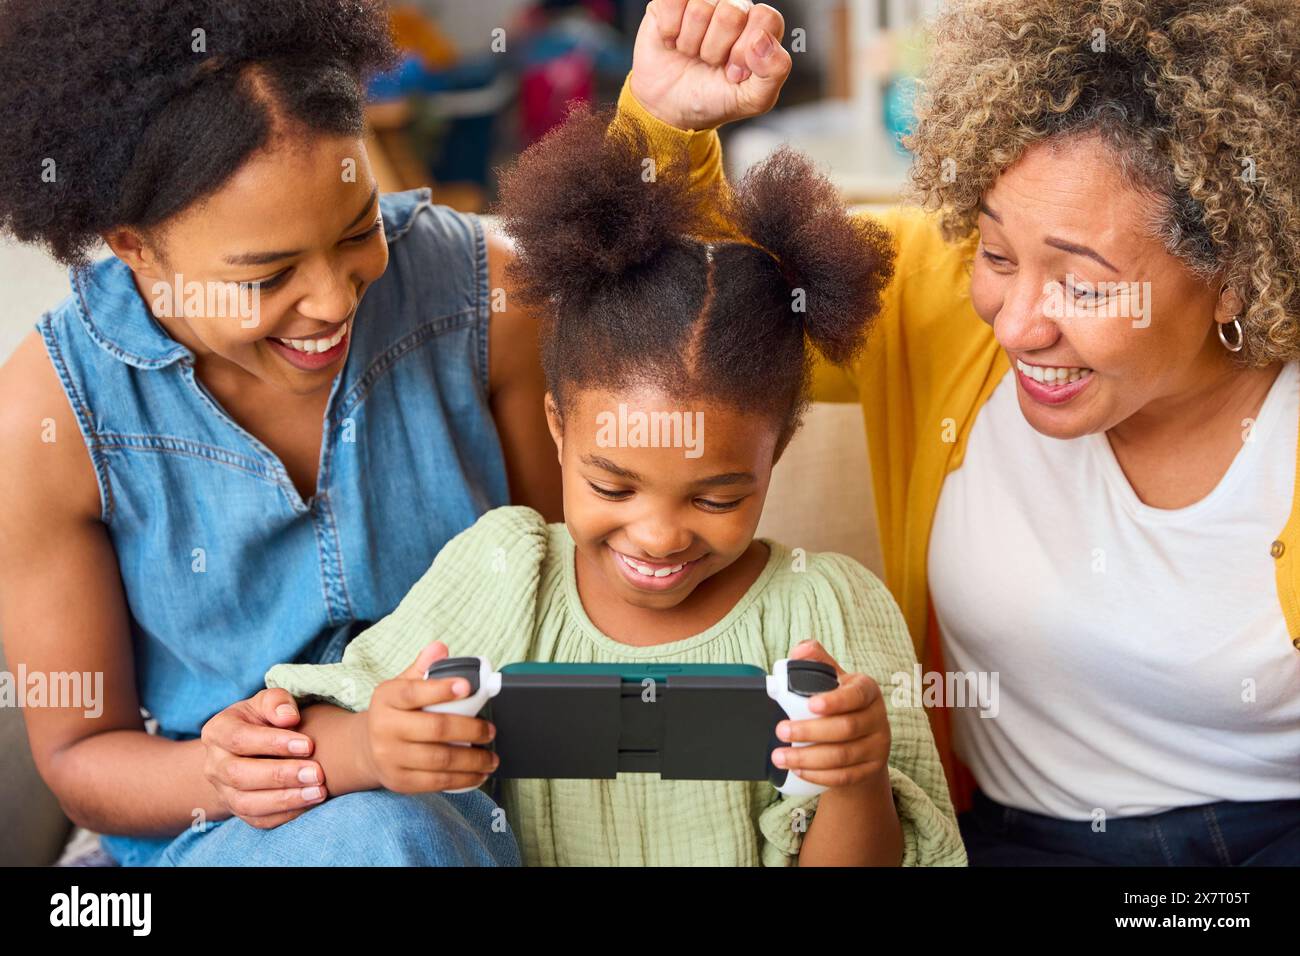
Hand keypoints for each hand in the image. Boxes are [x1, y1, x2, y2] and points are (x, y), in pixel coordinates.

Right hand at [200, 688, 326, 829]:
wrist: (253, 748)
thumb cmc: (265, 718)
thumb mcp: (267, 701)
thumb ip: (277, 702)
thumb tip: (288, 717)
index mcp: (217, 732)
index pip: (239, 739)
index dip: (273, 743)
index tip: (308, 744)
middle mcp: (213, 765)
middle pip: (240, 775)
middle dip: (281, 775)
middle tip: (317, 773)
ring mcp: (223, 791)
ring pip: (247, 803)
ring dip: (285, 800)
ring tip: (318, 792)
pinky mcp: (238, 810)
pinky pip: (258, 820)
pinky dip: (286, 814)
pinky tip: (311, 803)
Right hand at [358, 641, 499, 793]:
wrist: (367, 748)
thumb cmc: (395, 712)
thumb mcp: (402, 686)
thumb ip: (423, 668)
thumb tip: (440, 648)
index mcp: (387, 698)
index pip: (414, 692)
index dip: (441, 689)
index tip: (467, 687)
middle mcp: (384, 727)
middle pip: (435, 728)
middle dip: (470, 730)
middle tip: (490, 730)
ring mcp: (390, 757)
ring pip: (439, 759)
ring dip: (472, 760)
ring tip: (491, 757)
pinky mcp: (399, 781)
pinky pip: (436, 782)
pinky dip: (462, 779)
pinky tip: (478, 774)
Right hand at [630, 0, 791, 130]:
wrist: (669, 108)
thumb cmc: (712, 99)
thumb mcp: (752, 99)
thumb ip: (775, 71)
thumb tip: (763, 40)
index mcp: (759, 27)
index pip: (766, 18)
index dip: (746, 48)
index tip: (734, 72)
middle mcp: (734, 8)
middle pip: (732, 13)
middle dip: (715, 49)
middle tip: (710, 63)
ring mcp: (704, 2)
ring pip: (701, 8)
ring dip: (691, 43)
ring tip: (691, 54)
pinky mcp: (672, 1)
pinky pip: (673, 2)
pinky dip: (670, 30)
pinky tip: (673, 41)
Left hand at [771, 640, 891, 789]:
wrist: (863, 739)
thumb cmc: (841, 703)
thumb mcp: (834, 679)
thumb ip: (817, 660)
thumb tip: (799, 651)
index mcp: (868, 690)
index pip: (855, 695)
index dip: (835, 701)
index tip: (810, 705)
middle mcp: (878, 718)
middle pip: (845, 728)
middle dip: (809, 731)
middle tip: (780, 730)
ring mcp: (878, 746)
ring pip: (842, 756)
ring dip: (807, 758)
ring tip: (779, 756)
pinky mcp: (872, 770)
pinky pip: (844, 776)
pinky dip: (819, 775)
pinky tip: (798, 770)